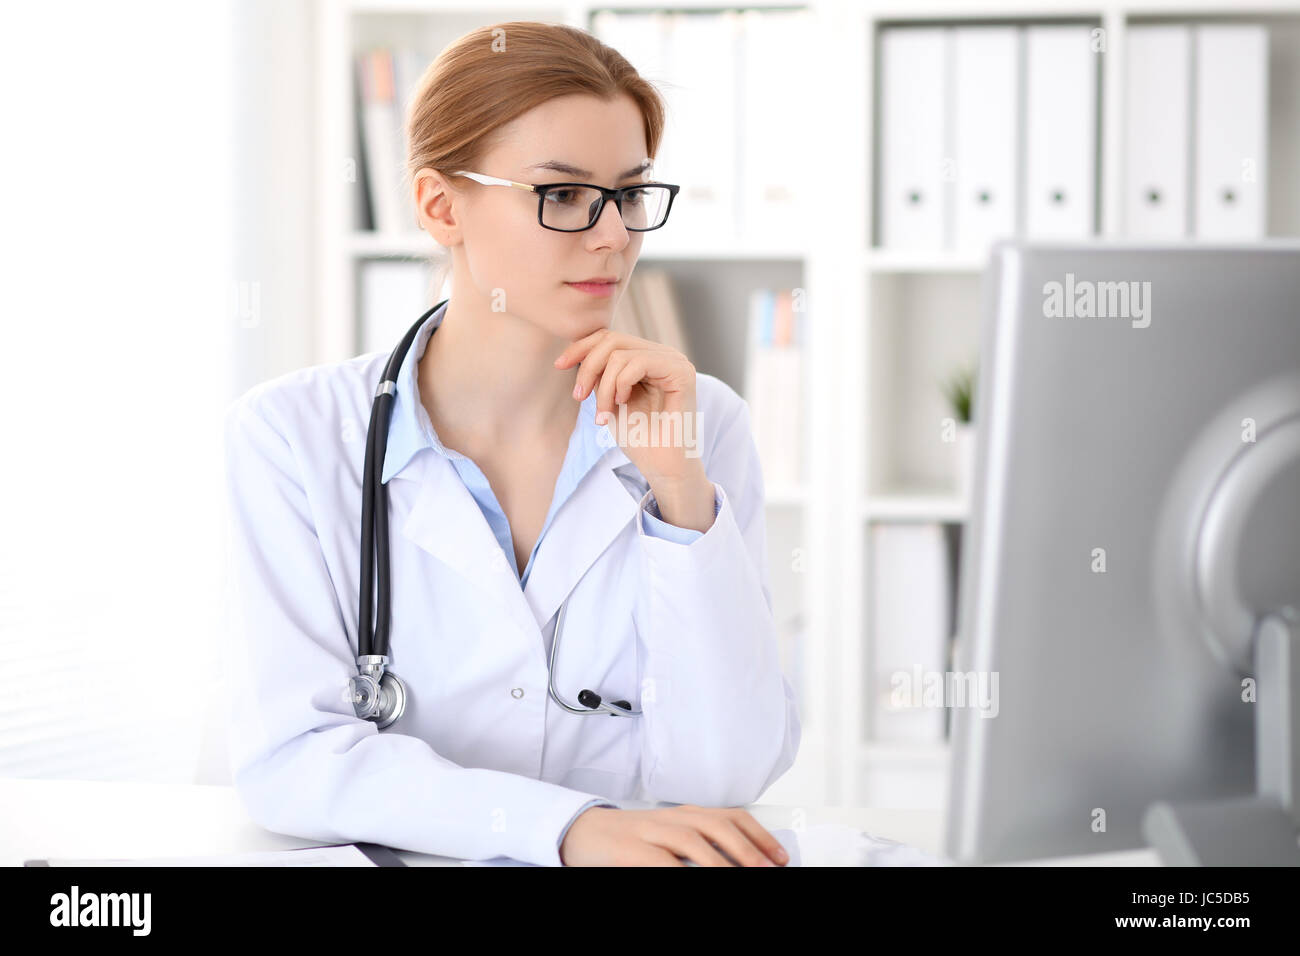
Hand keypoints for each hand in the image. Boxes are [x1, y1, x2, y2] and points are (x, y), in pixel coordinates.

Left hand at [554, 330, 699, 485]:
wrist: (662, 467)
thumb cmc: (639, 438)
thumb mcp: (609, 398)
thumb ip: (600, 373)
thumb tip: (578, 349)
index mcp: (649, 358)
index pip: (610, 337)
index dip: (581, 347)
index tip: (558, 365)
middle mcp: (664, 354)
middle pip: (613, 340)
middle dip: (588, 367)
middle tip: (579, 396)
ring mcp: (675, 361)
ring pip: (621, 354)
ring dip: (603, 386)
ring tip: (604, 414)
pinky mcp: (682, 372)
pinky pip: (638, 363)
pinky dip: (620, 384)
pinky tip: (622, 403)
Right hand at [559, 805, 789, 866]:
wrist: (580, 832)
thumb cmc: (628, 841)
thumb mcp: (668, 837)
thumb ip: (699, 846)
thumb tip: (736, 862)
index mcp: (685, 813)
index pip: (731, 817)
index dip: (759, 837)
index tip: (780, 857)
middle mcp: (672, 817)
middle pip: (718, 826)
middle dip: (748, 850)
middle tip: (768, 869)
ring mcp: (651, 831)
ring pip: (694, 841)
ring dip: (722, 862)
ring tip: (743, 876)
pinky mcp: (631, 850)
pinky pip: (662, 862)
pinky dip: (682, 871)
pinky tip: (695, 878)